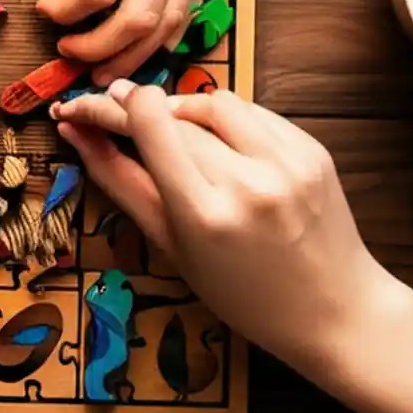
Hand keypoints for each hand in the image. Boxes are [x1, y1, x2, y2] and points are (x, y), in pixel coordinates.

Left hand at [35, 0, 260, 84]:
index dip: (69, 15)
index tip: (48, 12)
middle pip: (138, 19)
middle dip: (99, 50)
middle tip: (71, 56)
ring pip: (173, 20)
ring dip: (137, 54)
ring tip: (108, 70)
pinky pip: (197, 0)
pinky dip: (172, 32)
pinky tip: (151, 42)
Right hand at [55, 86, 412, 412]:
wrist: (335, 311)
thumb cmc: (242, 294)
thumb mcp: (172, 247)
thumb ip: (122, 183)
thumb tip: (77, 133)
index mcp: (205, 213)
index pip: (148, 123)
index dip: (106, 107)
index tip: (81, 107)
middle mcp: (247, 179)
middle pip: (173, 115)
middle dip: (130, 109)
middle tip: (102, 112)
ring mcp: (287, 160)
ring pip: (213, 101)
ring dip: (181, 110)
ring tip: (166, 134)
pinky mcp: (312, 148)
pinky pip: (253, 112)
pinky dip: (223, 119)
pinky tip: (214, 142)